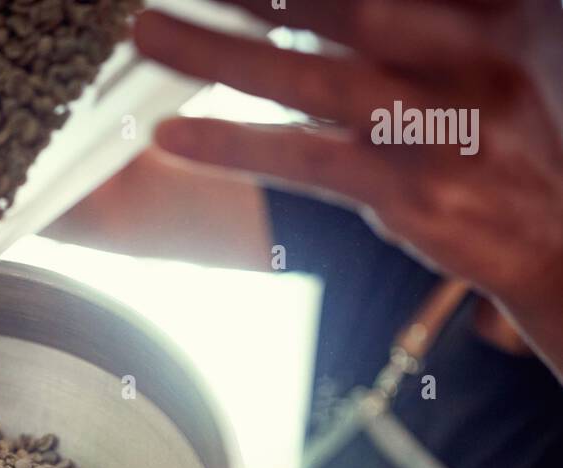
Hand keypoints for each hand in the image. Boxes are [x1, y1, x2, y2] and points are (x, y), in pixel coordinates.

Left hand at [135, 0, 562, 373]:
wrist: (554, 240)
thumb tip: (322, 5)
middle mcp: (468, 57)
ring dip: (220, 52)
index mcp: (491, 9)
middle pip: (346, 3)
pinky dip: (236, 147)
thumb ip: (427, 11)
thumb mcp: (489, 47)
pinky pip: (305, 163)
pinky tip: (177, 135)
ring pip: (311, 80)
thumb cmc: (505, 136)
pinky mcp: (405, 193)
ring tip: (149, 31)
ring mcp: (435, 129)